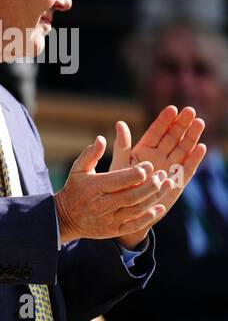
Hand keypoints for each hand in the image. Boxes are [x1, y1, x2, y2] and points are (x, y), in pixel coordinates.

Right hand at [54, 137, 174, 244]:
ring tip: (167, 185)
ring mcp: (108, 219)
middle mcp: (102, 204)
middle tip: (162, 175)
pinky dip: (149, 216)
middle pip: (133, 195)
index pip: (123, 179)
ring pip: (137, 209)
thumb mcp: (78, 170)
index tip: (149, 165)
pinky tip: (159, 207)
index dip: (140, 171)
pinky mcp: (113, 231)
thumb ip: (90, 154)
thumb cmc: (75, 189)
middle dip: (152, 184)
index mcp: (95, 187)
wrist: (64, 219)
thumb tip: (101, 138)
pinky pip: (135, 225)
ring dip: (155, 197)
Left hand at [111, 106, 206, 245]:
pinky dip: (194, 158)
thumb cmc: (119, 188)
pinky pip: (187, 168)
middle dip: (181, 124)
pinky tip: (202, 147)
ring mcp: (169, 168)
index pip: (155, 132)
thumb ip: (122, 145)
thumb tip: (119, 123)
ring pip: (182, 149)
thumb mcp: (119, 164)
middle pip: (172, 137)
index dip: (164, 121)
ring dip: (191, 137)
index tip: (172, 108)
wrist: (126, 212)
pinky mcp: (177, 181)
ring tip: (199, 122)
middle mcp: (158, 157)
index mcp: (143, 151)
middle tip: (190, 111)